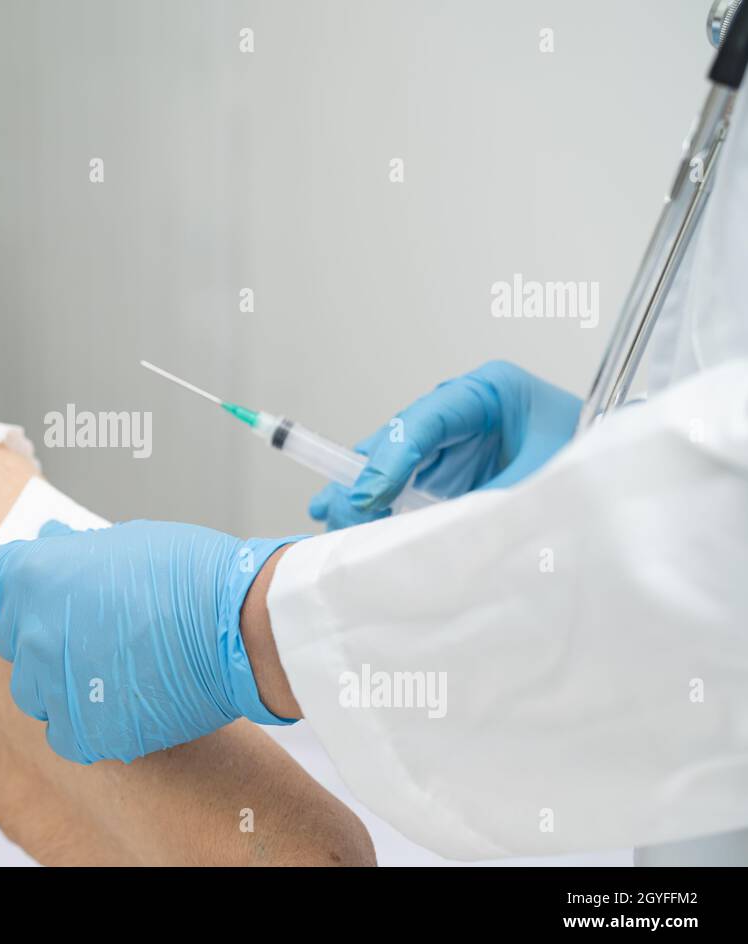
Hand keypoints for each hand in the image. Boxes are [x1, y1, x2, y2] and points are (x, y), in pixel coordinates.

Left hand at [0, 520, 300, 763]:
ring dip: (55, 681)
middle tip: (86, 629)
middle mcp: (30, 631)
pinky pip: (61, 734)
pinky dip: (83, 725)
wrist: (238, 628)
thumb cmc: (190, 576)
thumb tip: (51, 540)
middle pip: (8, 636)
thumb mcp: (126, 540)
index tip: (35, 587)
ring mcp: (53, 684)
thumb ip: (75, 550)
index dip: (12, 581)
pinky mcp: (83, 731)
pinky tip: (116, 707)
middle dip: (38, 630)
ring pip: (30, 690)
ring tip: (105, 672)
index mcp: (33, 574)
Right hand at [309, 360, 581, 529]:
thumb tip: (431, 536)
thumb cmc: (594, 464)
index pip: (426, 418)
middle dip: (364, 474)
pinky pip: (410, 484)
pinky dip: (384, 504)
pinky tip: (354, 519)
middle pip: (400, 438)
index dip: (391, 457)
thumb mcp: (542, 483)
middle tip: (333, 507)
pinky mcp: (455, 471)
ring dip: (365, 490)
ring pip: (398, 462)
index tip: (367, 495)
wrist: (630, 485)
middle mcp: (466, 411)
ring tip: (329, 515)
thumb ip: (484, 504)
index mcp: (490, 391)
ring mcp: (457, 440)